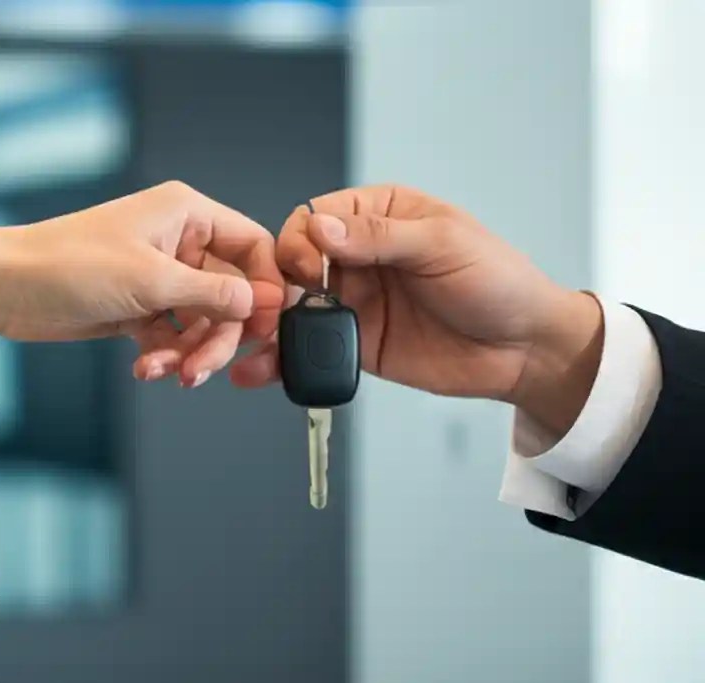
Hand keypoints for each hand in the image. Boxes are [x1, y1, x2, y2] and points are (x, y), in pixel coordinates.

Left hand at [0, 181, 284, 386]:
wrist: (7, 288)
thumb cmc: (68, 264)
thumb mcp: (151, 280)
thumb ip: (213, 293)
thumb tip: (263, 301)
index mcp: (186, 215)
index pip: (252, 246)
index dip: (265, 287)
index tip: (266, 327)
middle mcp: (177, 242)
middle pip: (230, 294)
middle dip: (219, 335)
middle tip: (203, 367)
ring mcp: (157, 276)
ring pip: (201, 322)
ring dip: (190, 352)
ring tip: (169, 372)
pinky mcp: (138, 306)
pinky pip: (172, 335)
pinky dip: (165, 355)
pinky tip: (146, 368)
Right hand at [230, 185, 602, 435]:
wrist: (526, 351)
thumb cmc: (499, 282)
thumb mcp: (443, 245)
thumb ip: (378, 237)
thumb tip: (319, 229)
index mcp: (379, 216)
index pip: (315, 216)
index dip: (300, 240)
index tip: (309, 267)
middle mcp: (360, 255)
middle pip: (294, 262)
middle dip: (277, 284)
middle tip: (279, 308)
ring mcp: (355, 301)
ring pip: (295, 306)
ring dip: (272, 322)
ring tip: (255, 341)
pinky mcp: (356, 344)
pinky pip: (312, 347)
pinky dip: (284, 358)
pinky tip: (263, 368)